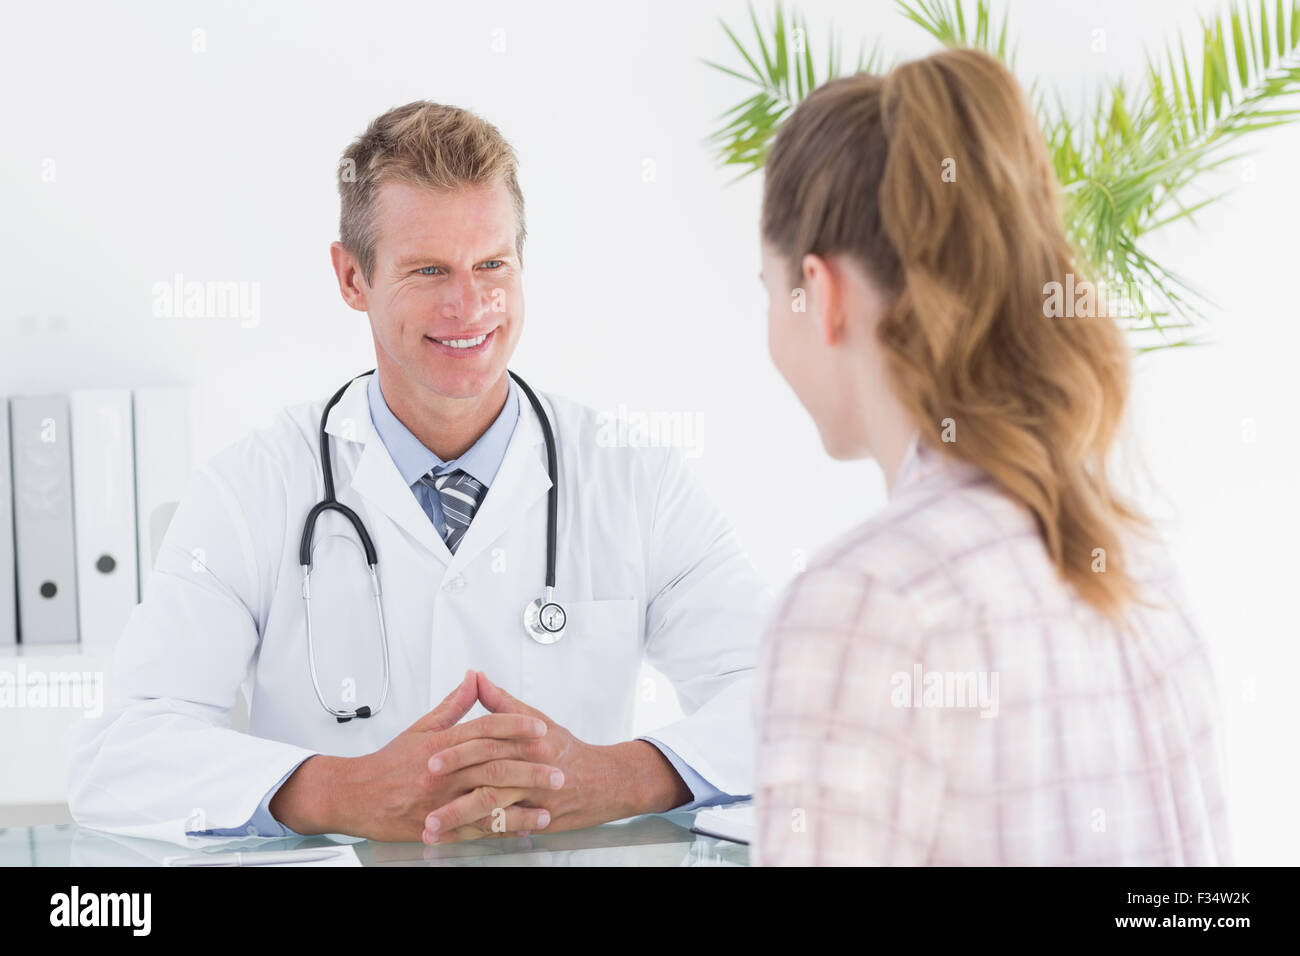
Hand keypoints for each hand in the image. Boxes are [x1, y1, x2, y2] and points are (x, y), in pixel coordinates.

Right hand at [270, 670, 560, 842]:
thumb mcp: (420, 727)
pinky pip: (473, 828)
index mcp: (440, 744)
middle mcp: (442, 772)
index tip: (541, 728)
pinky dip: (499, 829)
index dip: (514, 727)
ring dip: (521, 804)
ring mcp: (439, 801)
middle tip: (558, 769)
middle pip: (493, 766)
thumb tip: (474, 678)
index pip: (483, 729)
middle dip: (529, 768)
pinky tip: (522, 828)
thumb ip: (452, 705)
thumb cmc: (388, 763)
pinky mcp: (437, 826)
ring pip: (487, 800)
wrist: (353, 796)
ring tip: (548, 804)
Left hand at [420, 671, 689, 843]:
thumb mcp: (537, 719)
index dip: (458, 751)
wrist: (605, 781)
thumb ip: (502, 702)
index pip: (489, 743)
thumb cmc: (567, 749)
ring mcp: (537, 796)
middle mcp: (534, 767)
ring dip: (460, 818)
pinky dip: (479, 835)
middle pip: (490, 776)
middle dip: (453, 786)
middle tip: (424, 793)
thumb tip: (476, 678)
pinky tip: (458, 840)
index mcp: (529, 740)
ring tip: (432, 825)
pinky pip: (506, 829)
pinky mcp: (540, 819)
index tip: (429, 760)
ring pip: (496, 807)